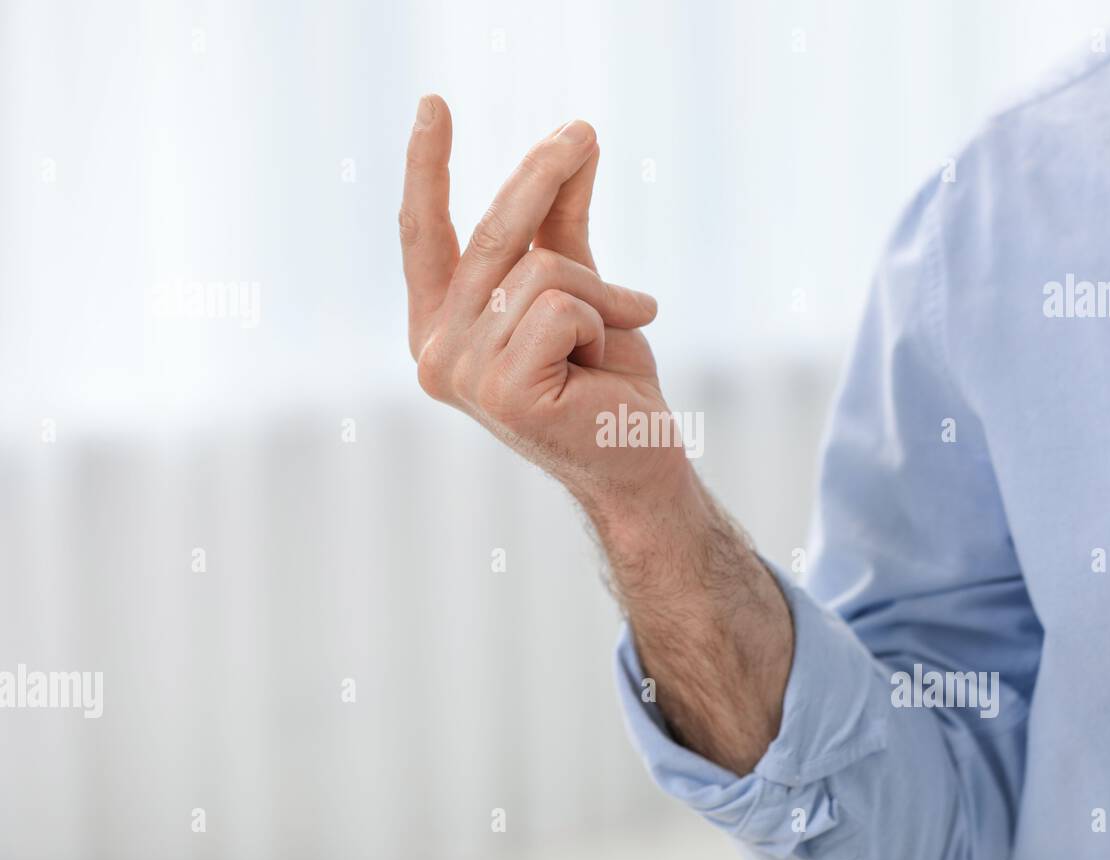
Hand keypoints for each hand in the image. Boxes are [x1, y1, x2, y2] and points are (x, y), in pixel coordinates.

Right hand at [399, 95, 691, 509]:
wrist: (638, 457)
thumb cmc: (606, 379)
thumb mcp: (580, 287)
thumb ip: (562, 221)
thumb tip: (574, 137)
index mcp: (441, 327)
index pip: (423, 236)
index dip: (426, 169)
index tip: (434, 104)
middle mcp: (437, 352)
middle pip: (492, 235)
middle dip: (543, 175)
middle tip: (584, 132)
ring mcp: (464, 376)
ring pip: (542, 273)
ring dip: (600, 296)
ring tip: (613, 336)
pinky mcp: (503, 392)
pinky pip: (561, 307)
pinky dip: (602, 324)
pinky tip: (602, 366)